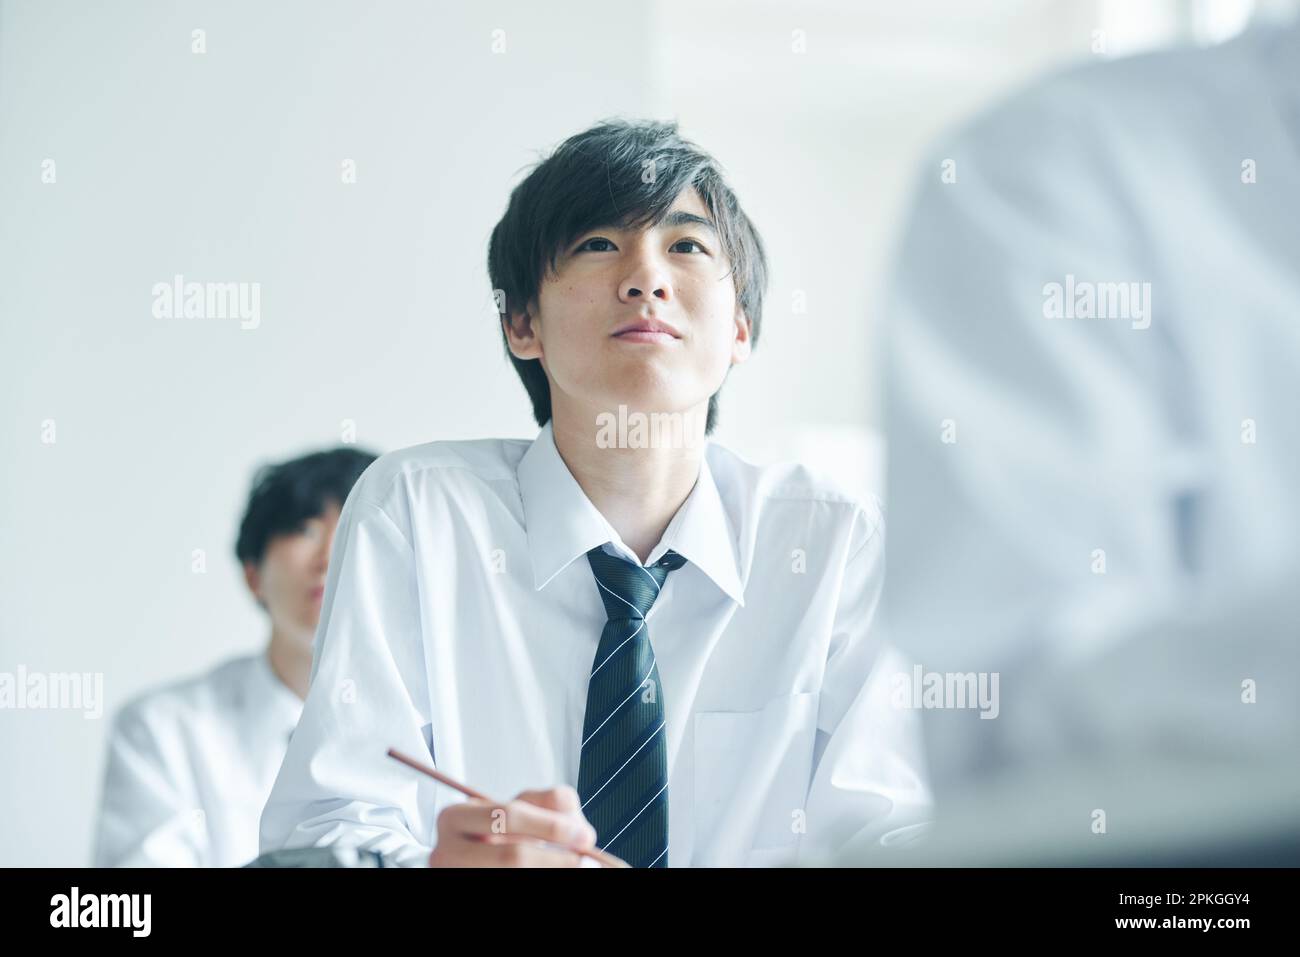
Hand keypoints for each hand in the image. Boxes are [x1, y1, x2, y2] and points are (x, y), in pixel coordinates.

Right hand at [428, 785, 600, 866]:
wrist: (481, 857)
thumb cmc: (503, 831)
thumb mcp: (522, 807)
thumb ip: (550, 804)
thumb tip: (580, 832)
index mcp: (454, 817)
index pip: (508, 816)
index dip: (551, 827)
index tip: (584, 836)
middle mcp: (447, 852)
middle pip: (512, 856)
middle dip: (557, 858)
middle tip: (586, 859)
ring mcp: (455, 874)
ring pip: (515, 873)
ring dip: (553, 869)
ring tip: (577, 866)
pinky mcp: (466, 887)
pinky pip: (512, 883)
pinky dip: (543, 876)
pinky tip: (555, 871)